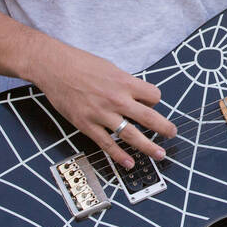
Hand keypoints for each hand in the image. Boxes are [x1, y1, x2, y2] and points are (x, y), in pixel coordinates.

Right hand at [29, 40, 176, 169]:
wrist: (55, 67)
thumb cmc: (81, 64)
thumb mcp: (111, 68)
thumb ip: (125, 83)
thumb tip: (137, 95)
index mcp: (125, 82)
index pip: (154, 96)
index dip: (155, 101)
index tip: (151, 105)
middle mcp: (117, 99)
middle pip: (149, 118)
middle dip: (165, 128)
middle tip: (172, 134)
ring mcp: (102, 114)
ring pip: (132, 135)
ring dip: (148, 147)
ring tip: (159, 154)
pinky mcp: (87, 125)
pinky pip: (107, 144)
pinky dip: (120, 156)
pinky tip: (129, 163)